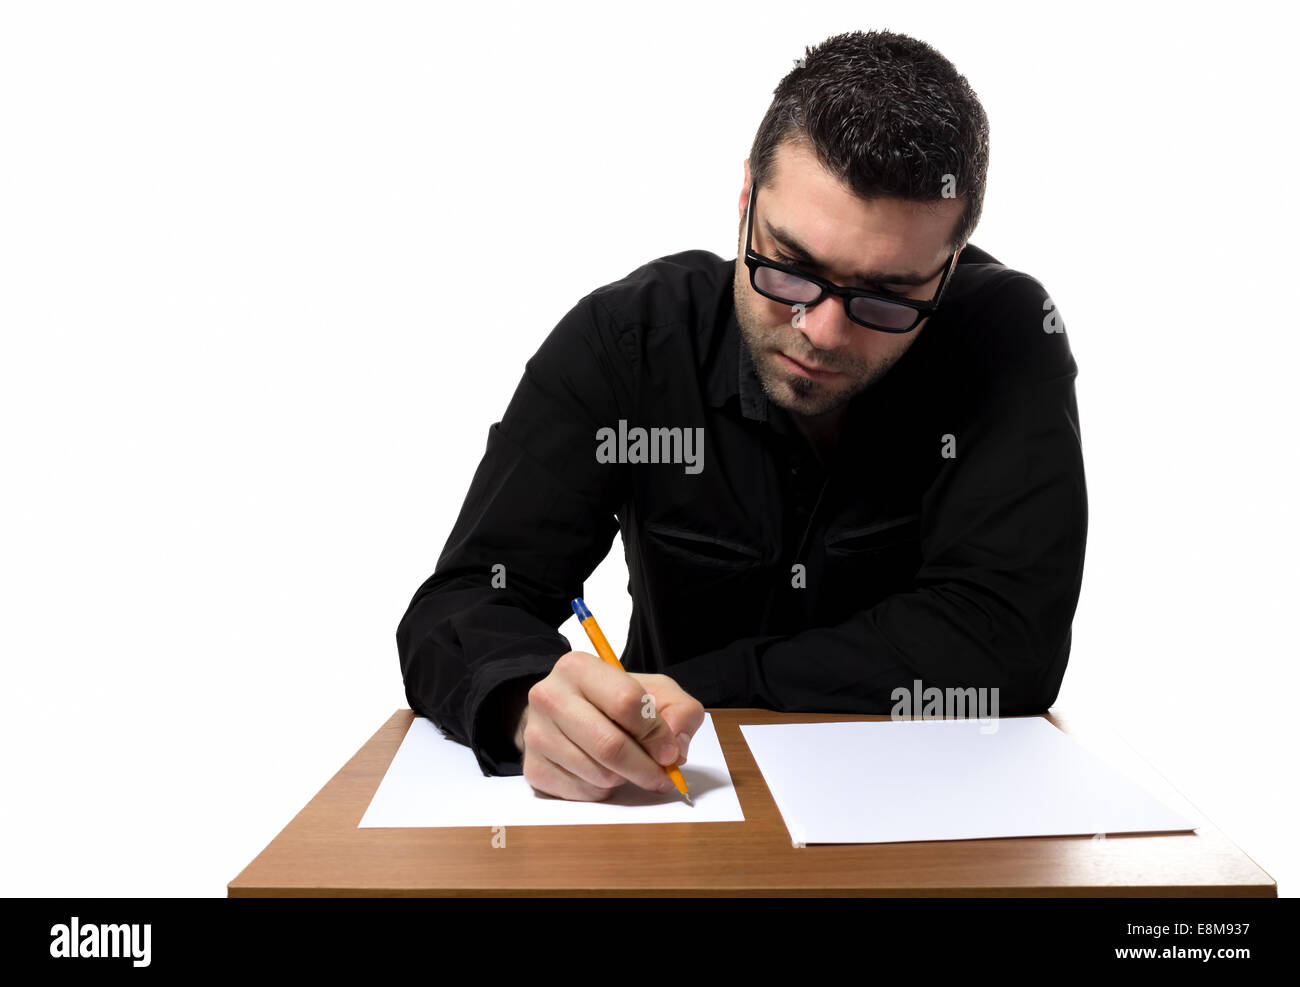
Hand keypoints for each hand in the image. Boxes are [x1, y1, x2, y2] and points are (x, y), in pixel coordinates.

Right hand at [511, 650, 704, 801]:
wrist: (563, 712)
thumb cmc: (612, 700)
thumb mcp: (653, 690)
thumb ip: (679, 710)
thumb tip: (675, 747)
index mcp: (578, 667)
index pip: (626, 701)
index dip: (656, 732)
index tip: (670, 750)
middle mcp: (549, 696)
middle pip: (610, 745)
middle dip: (645, 768)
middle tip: (661, 777)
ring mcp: (536, 734)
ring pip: (598, 774)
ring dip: (625, 778)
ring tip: (628, 766)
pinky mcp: (533, 768)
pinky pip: (582, 792)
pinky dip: (603, 790)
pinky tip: (604, 772)